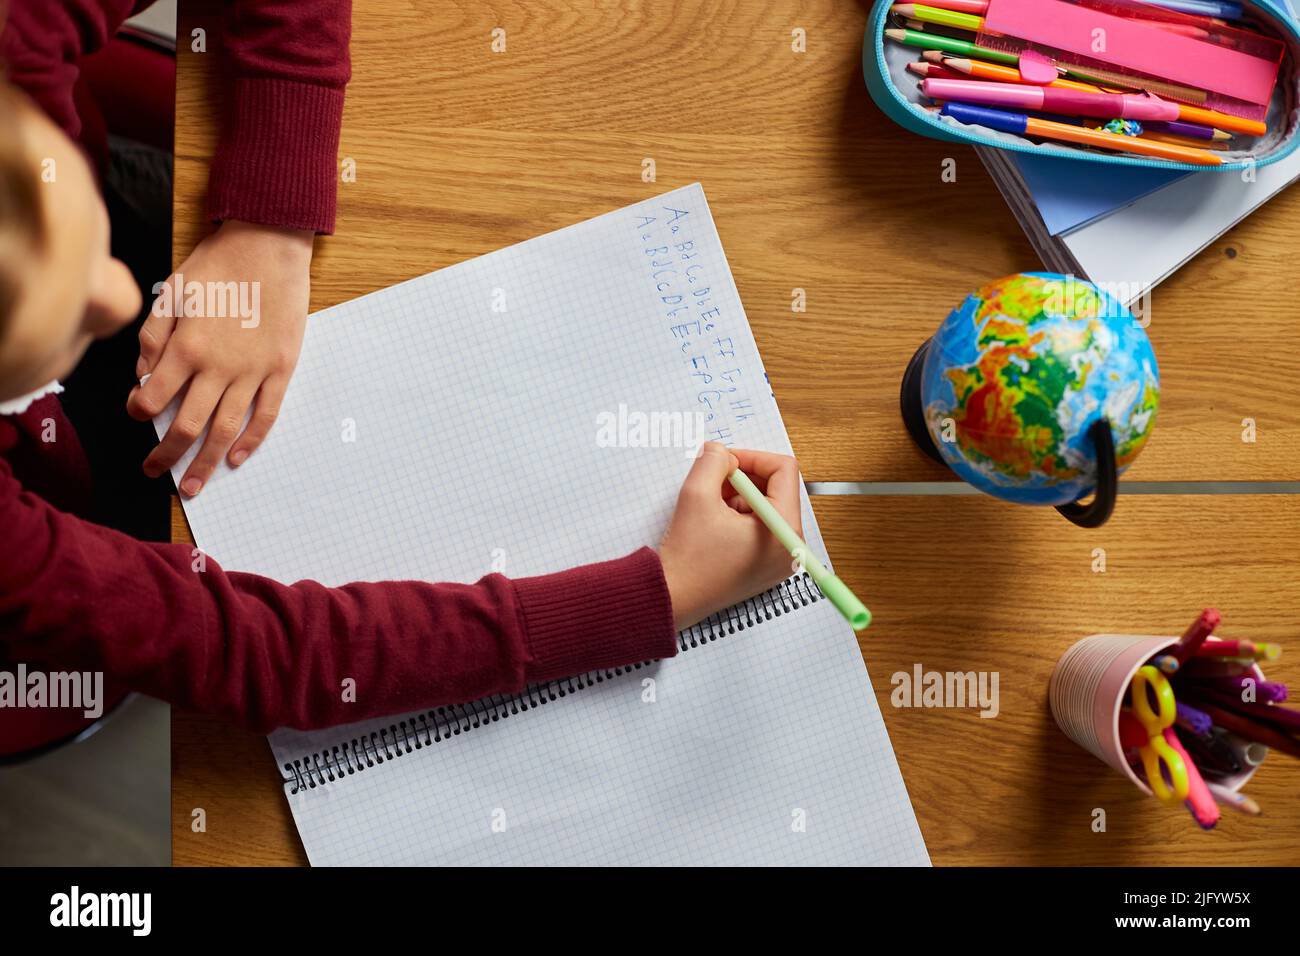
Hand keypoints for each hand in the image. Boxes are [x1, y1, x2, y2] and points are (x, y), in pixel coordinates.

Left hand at [126, 220, 313, 495]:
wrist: (270, 246)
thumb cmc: (219, 264)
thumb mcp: (172, 290)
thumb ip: (154, 334)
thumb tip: (142, 373)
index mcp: (187, 347)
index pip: (153, 397)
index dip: (139, 411)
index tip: (136, 413)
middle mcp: (219, 367)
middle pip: (188, 425)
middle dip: (166, 455)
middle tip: (154, 472)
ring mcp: (253, 372)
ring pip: (226, 429)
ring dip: (206, 461)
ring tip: (193, 484)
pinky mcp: (281, 369)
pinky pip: (266, 414)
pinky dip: (251, 440)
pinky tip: (237, 458)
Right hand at [658, 442, 803, 630]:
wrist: (672, 598)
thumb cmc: (687, 558)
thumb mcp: (697, 494)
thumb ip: (714, 460)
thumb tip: (723, 452)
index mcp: (783, 529)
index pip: (784, 471)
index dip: (752, 458)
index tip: (725, 463)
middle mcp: (789, 547)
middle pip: (776, 489)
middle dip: (742, 480)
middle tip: (712, 484)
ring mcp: (779, 560)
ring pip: (764, 507)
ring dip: (736, 498)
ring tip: (708, 510)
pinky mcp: (764, 567)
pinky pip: (758, 527)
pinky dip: (736, 517)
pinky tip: (712, 527)